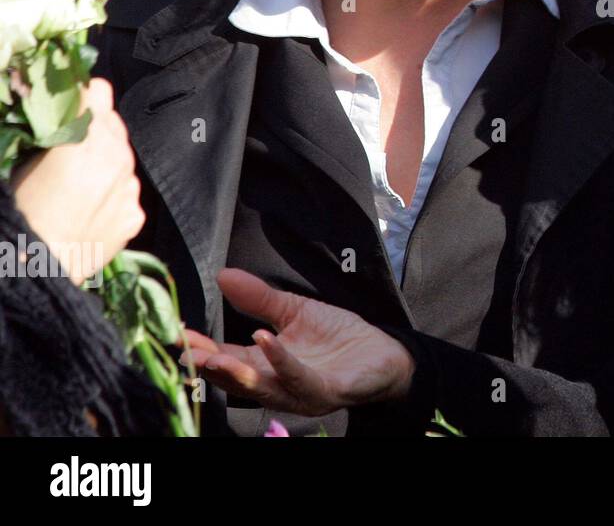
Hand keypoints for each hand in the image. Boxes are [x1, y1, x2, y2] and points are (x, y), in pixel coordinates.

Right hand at [12, 78, 143, 284]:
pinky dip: (113, 191)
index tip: (74, 98)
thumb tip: (45, 107)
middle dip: (95, 124)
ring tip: (79, 177)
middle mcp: (116, 162)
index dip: (82, 95)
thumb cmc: (17, 215)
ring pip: (123, 157)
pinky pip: (127, 191)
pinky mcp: (136, 215)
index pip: (97, 94)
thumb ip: (44, 132)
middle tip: (71, 138)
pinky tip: (89, 205)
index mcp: (85, 144)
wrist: (35, 274)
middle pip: (112, 124)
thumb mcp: (20, 165)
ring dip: (106, 158)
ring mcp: (130, 190)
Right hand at [182, 268, 415, 415]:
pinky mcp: (325, 391)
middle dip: (209, 366)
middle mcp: (276, 385)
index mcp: (265, 365)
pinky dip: (280, 360)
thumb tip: (222, 274)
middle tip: (184, 350)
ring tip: (214, 355)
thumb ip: (258, 298)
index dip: (201, 349)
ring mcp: (299, 392)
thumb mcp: (293, 310)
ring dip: (236, 372)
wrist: (383, 352)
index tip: (177, 332)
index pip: (225, 360)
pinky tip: (266, 340)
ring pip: (261, 388)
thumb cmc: (337, 335)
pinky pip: (298, 379)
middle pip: (235, 379)